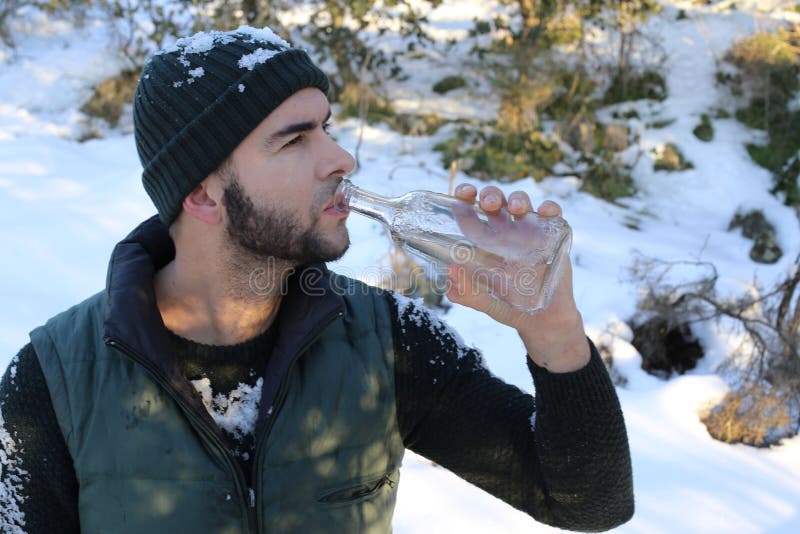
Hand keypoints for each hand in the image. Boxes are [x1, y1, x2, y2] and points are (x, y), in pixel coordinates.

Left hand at [446, 183, 589, 372]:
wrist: (544, 321)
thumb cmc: (511, 308)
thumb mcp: (486, 303)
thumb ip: (466, 294)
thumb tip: (449, 272)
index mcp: (486, 242)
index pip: (472, 212)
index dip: (465, 198)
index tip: (462, 195)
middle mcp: (506, 232)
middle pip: (497, 201)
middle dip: (491, 195)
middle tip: (488, 204)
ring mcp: (530, 232)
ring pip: (523, 202)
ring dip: (518, 199)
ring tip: (516, 209)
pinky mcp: (553, 237)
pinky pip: (553, 214)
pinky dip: (549, 207)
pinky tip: (544, 212)